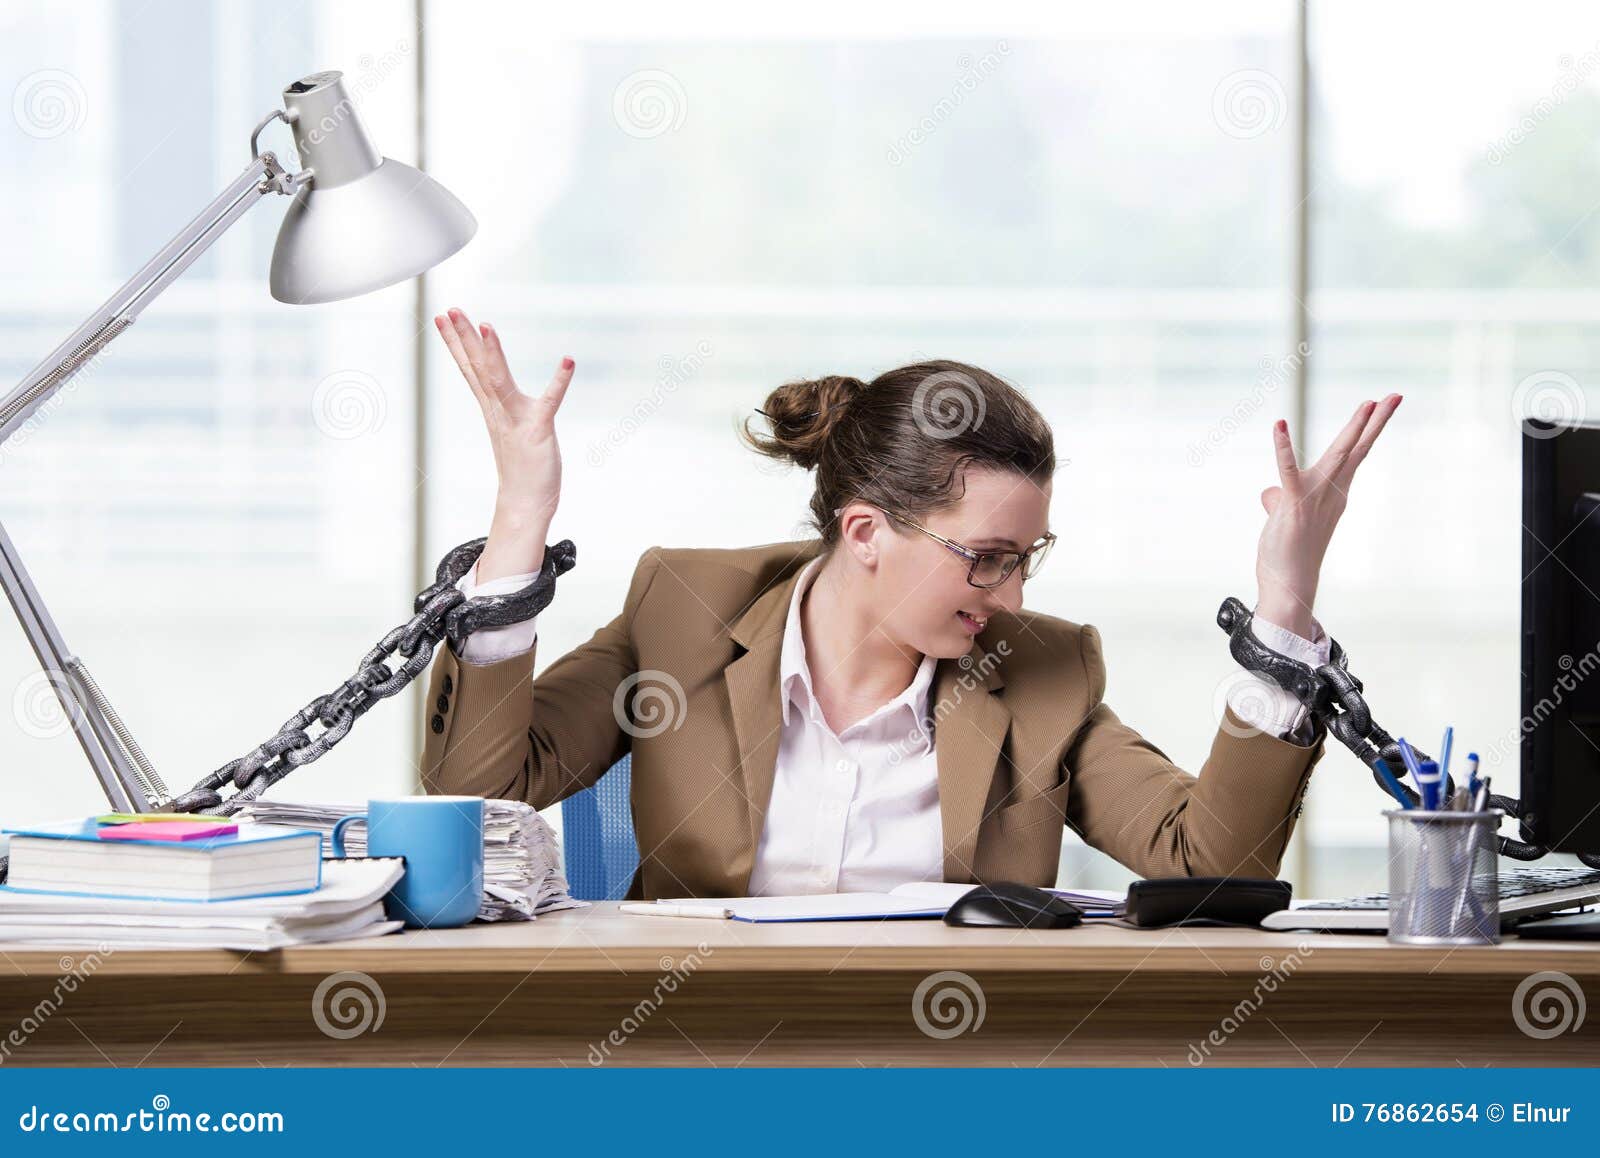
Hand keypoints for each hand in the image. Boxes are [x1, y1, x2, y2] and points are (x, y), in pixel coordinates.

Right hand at [433, 307, 574, 581]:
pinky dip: (559, 382)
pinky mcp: (537, 431)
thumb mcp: (508, 426)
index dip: (456, 342)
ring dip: (492, 352)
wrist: (525, 503)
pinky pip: (549, 402)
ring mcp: (515, 420)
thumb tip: (493, 387)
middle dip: (463, 338)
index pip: (471, 368)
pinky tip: (568, 361)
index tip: (442, 316)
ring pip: (499, 380)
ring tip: (484, 324)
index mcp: (492, 407)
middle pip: (477, 368)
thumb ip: (502, 404)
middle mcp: (498, 410)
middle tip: (450, 309)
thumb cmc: (521, 465)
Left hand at [1253, 394, 1401, 638]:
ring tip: (1368, 402)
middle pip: (1357, 450)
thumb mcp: (1284, 520)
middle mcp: (1331, 492)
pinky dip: (1283, 446)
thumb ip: (1279, 500)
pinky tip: (1280, 424)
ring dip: (1353, 429)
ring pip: (1338, 456)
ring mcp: (1315, 497)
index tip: (1381, 404)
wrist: (1288, 584)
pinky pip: (1288, 470)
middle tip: (1395, 395)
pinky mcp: (1293, 503)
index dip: (1367, 429)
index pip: (1354, 455)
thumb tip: (1268, 493)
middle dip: (1376, 421)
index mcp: (1334, 493)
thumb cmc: (1287, 554)